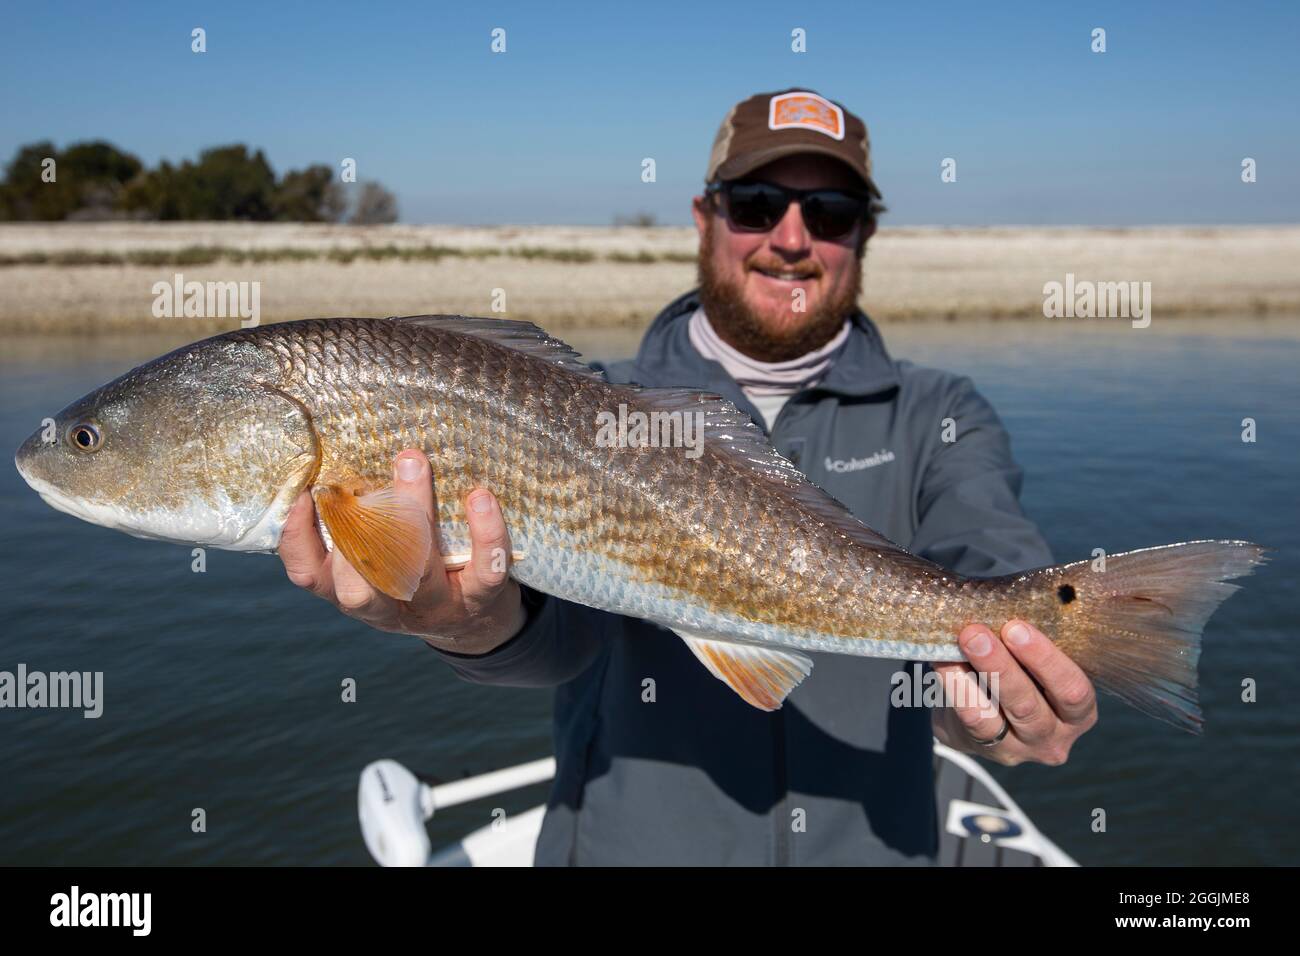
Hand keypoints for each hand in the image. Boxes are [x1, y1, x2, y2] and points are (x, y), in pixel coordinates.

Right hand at [278, 449, 525, 653]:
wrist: (476, 622)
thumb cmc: (414, 570)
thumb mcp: (377, 557)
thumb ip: (355, 523)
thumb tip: (331, 457)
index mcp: (351, 593)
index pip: (310, 574)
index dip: (298, 538)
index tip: (302, 491)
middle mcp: (388, 609)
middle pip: (360, 588)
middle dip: (356, 535)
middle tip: (357, 482)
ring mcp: (435, 609)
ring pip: (420, 573)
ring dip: (414, 515)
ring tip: (412, 464)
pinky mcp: (480, 602)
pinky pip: (484, 573)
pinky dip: (485, 535)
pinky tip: (480, 498)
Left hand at [932, 620, 1097, 765]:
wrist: (989, 706)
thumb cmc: (1024, 670)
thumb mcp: (1038, 662)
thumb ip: (1029, 642)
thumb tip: (996, 605)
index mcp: (1078, 713)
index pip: (1073, 691)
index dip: (1046, 660)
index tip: (1016, 627)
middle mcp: (1050, 739)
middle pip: (1027, 706)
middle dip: (1000, 667)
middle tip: (976, 633)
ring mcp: (1012, 750)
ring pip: (987, 718)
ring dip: (964, 678)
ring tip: (958, 643)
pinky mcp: (976, 748)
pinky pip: (961, 718)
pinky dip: (950, 685)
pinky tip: (940, 659)